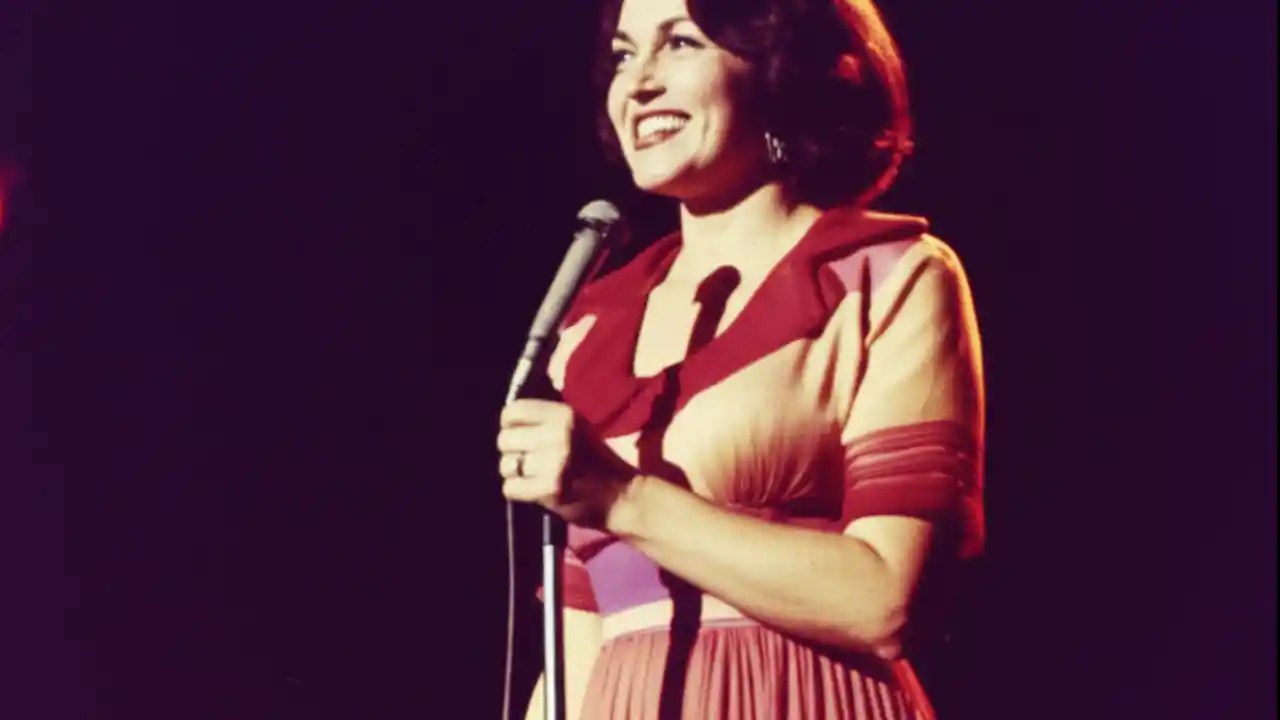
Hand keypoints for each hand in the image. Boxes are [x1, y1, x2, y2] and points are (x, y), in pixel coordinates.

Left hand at [497, 399, 635, 526]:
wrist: (621, 496)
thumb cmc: (595, 461)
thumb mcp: (575, 428)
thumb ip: (544, 422)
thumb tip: (507, 422)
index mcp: (564, 414)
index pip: (513, 411)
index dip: (510, 426)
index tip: (521, 436)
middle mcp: (557, 435)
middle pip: (504, 439)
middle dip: (513, 452)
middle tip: (530, 461)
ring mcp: (553, 463)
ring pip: (505, 465)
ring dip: (515, 474)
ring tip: (534, 477)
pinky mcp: (549, 489)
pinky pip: (510, 488)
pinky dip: (518, 493)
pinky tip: (535, 491)